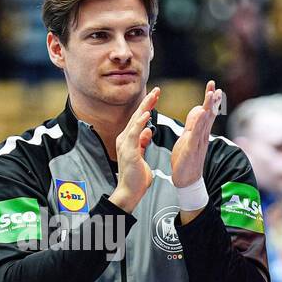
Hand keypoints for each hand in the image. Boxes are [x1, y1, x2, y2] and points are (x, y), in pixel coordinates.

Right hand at [108, 87, 159, 212]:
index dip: (147, 106)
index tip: (156, 96)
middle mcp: (124, 139)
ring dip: (145, 107)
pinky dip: (140, 123)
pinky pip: (134, 133)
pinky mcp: (128, 151)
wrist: (130, 191)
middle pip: (137, 116)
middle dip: (147, 102)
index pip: (139, 119)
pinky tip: (147, 114)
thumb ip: (143, 142)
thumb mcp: (141, 155)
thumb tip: (147, 130)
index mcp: (129, 140)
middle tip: (157, 89)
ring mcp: (125, 144)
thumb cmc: (137, 176)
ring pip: (135, 121)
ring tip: (153, 96)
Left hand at [170, 80, 222, 190]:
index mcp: (200, 133)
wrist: (186, 181)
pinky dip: (199, 123)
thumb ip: (192, 125)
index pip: (207, 113)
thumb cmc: (186, 160)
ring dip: (208, 107)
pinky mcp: (192, 148)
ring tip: (212, 94)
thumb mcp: (187, 138)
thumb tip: (198, 112)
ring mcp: (198, 141)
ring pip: (205, 121)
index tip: (213, 86)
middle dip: (212, 99)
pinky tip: (202, 113)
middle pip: (209, 114)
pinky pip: (196, 133)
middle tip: (214, 85)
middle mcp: (202, 135)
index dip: (210, 100)